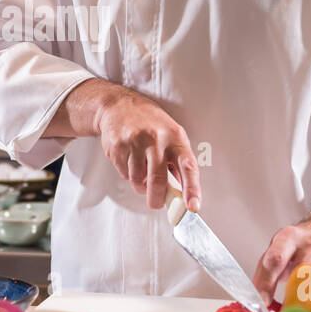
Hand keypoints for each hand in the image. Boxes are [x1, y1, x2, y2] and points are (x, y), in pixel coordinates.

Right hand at [93, 87, 200, 211]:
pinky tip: (128, 158)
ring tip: (140, 169)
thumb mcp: (170, 133)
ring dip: (139, 183)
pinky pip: (124, 173)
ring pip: (138, 180)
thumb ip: (177, 160)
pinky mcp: (117, 146)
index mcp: (175, 136)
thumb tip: (182, 189)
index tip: (193, 206)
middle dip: (157, 198)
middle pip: (158, 180)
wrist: (118, 105)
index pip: (188, 166)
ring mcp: (135, 141)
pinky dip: (127, 173)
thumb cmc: (149, 121)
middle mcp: (156, 138)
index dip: (192, 188)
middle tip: (156, 203)